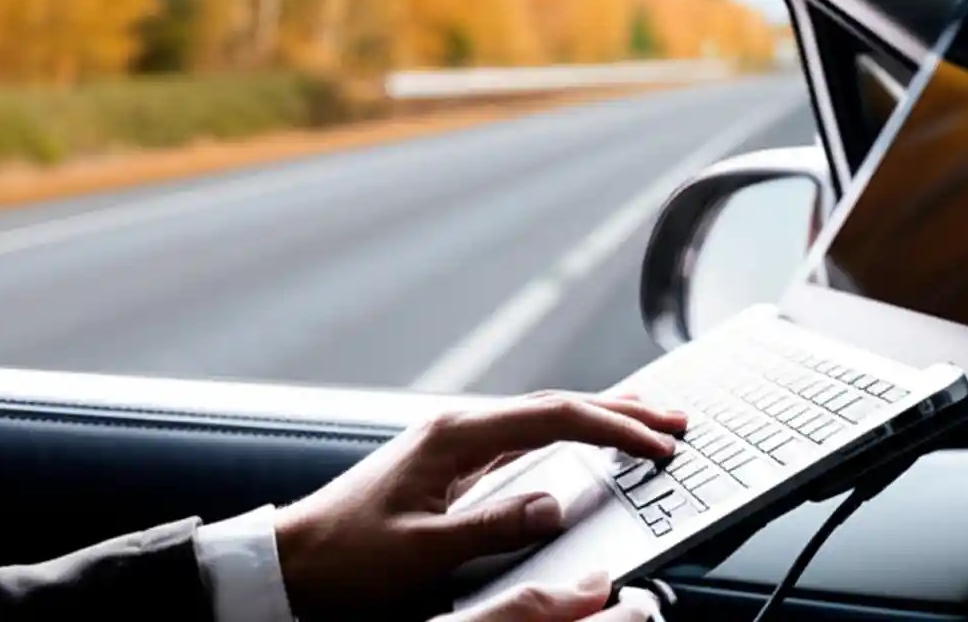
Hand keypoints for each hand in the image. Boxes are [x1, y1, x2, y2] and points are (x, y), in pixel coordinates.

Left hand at [273, 391, 685, 617]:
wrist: (292, 559)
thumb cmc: (345, 556)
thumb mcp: (420, 550)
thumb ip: (491, 525)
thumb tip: (554, 503)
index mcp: (452, 436)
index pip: (551, 418)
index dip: (611, 428)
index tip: (657, 444)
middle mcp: (456, 429)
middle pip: (553, 407)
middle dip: (618, 411)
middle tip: (674, 419)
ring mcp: (454, 445)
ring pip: (541, 421)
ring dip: (596, 420)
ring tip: (647, 420)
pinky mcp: (451, 466)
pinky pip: (523, 443)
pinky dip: (566, 440)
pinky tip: (586, 446)